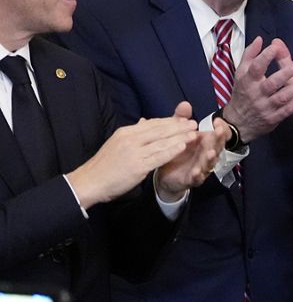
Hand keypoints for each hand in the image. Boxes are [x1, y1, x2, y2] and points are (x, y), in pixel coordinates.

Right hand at [65, 114, 198, 208]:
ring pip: (162, 142)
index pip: (152, 123)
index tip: (184, 119)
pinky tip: (183, 146)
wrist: (89, 182)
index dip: (170, 121)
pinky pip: (158, 156)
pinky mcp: (138, 166)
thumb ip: (132, 133)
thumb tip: (143, 121)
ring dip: (180, 137)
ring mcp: (134, 152)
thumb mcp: (117, 143)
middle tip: (194, 123)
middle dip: (179, 126)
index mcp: (126, 132)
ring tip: (194, 133)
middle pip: (160, 130)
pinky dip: (172, 150)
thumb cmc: (104, 166)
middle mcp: (131, 139)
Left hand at [154, 102, 229, 201]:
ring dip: (211, 158)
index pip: (217, 135)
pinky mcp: (191, 179)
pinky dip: (197, 175)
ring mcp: (201, 168)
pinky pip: (197, 178)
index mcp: (205, 143)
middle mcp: (206, 155)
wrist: (166, 175)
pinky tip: (196, 171)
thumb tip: (185, 104)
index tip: (218, 121)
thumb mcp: (178, 134)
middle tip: (218, 131)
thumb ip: (181, 119)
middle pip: (217, 147)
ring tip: (211, 152)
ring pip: (209, 163)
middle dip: (218, 140)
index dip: (220, 128)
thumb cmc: (177, 152)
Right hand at [221, 36, 292, 141]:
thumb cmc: (243, 93)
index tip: (275, 47)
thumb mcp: (241, 74)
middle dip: (285, 73)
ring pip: (282, 97)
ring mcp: (265, 107)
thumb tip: (259, 39)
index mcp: (248, 81)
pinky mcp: (273, 118)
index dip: (264, 57)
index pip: (255, 68)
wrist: (238, 123)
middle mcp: (256, 94)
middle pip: (271, 83)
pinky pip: (288, 110)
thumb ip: (250, 55)